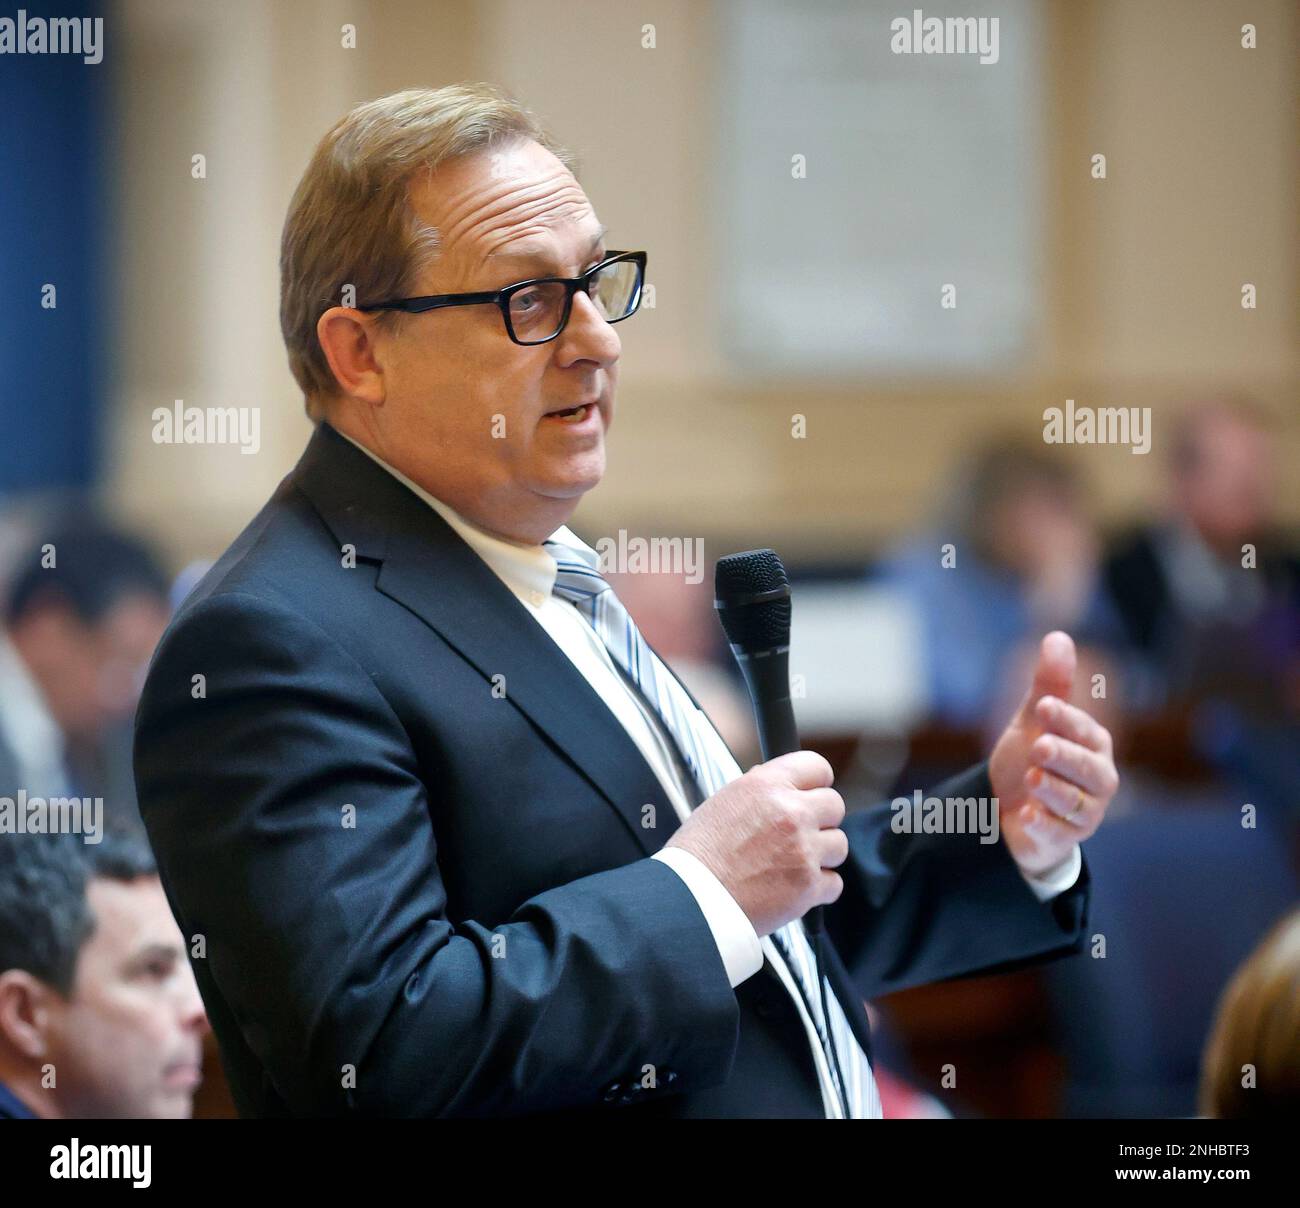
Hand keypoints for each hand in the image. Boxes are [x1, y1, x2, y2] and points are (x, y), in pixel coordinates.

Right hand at [665, 751, 846, 936]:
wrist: (690, 901)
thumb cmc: (698, 856)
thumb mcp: (723, 802)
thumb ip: (760, 791)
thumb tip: (782, 786)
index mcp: (766, 785)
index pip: (817, 767)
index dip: (816, 782)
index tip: (812, 794)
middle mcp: (790, 813)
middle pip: (835, 805)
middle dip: (820, 820)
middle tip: (800, 833)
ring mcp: (804, 850)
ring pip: (838, 844)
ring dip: (821, 854)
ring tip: (792, 863)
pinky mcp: (809, 886)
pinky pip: (834, 882)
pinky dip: (818, 888)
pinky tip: (793, 887)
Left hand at [989, 631, 1117, 878]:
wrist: (1007, 808)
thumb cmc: (1029, 759)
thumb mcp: (1033, 722)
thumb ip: (1048, 685)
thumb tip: (1058, 636)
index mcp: (1093, 746)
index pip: (1086, 731)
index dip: (1066, 719)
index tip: (1043, 707)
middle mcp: (1096, 779)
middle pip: (1089, 769)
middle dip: (1065, 757)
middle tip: (1039, 745)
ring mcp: (1083, 812)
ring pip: (1076, 803)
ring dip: (1053, 790)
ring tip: (1031, 778)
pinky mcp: (1064, 838)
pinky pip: (1057, 833)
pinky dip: (1041, 823)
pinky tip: (1025, 814)